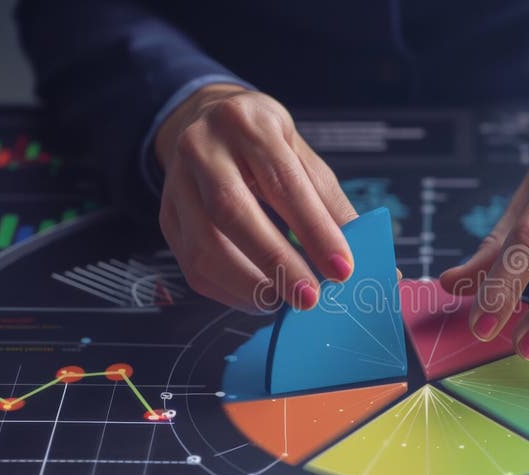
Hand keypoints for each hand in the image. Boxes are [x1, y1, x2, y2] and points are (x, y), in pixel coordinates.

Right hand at [155, 84, 357, 311]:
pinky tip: (259, 297)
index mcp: (247, 124)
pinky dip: (228, 290)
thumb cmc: (263, 142)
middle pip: (231, 211)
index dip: (313, 229)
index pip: (282, 182)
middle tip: (310, 297)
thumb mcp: (301, 154)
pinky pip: (191, 264)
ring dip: (248, 284)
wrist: (206, 119)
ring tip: (284, 301)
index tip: (342, 268)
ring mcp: (175, 183)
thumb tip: (363, 255)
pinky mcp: (166, 215)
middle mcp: (202, 148)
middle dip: (276, 261)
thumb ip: (329, 202)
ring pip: (203, 245)